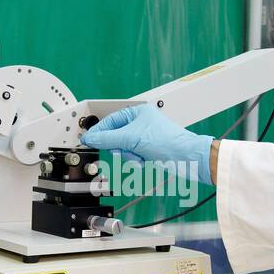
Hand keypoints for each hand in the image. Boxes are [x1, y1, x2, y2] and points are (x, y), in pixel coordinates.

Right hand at [81, 105, 215, 184]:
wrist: (186, 158)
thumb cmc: (167, 142)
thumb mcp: (131, 138)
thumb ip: (107, 138)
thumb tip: (90, 138)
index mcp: (137, 112)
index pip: (109, 121)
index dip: (99, 132)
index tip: (87, 140)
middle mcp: (140, 123)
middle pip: (115, 137)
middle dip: (120, 147)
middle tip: (125, 149)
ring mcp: (144, 137)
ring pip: (123, 149)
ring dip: (130, 156)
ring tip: (140, 156)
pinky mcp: (148, 150)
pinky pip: (132, 156)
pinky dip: (136, 161)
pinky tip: (145, 161)